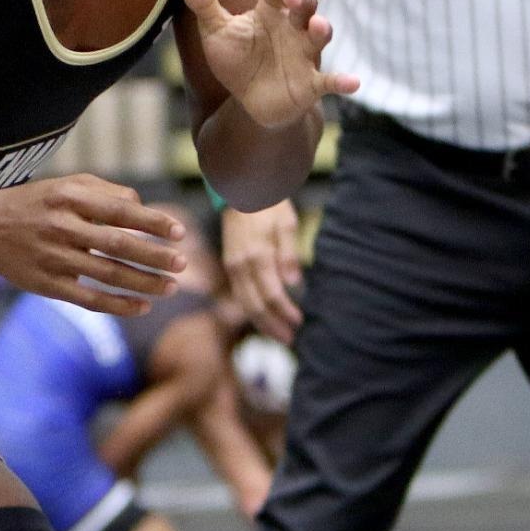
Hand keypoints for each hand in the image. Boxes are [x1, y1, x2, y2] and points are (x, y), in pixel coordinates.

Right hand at [0, 174, 187, 316]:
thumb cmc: (37, 203)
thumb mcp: (67, 185)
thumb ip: (106, 192)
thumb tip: (144, 209)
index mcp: (70, 198)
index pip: (120, 211)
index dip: (153, 222)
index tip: (179, 232)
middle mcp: (62, 228)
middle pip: (118, 245)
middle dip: (155, 256)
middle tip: (183, 264)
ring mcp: (54, 259)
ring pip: (107, 275)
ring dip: (143, 283)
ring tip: (170, 287)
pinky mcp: (47, 285)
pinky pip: (89, 299)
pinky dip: (118, 306)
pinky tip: (142, 307)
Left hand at [179, 0, 358, 128]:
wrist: (251, 102)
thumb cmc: (237, 60)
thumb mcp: (216, 32)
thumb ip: (204, 4)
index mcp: (271, 12)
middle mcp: (293, 28)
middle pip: (305, 5)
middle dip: (300, 0)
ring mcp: (304, 55)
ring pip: (320, 36)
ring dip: (321, 29)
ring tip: (317, 26)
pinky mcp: (311, 84)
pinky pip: (330, 81)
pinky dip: (344, 81)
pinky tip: (354, 82)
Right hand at [221, 200, 303, 341]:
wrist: (240, 190)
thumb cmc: (268, 205)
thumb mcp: (286, 223)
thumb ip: (288, 254)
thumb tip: (293, 283)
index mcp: (257, 255)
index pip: (272, 293)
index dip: (286, 311)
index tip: (299, 322)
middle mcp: (240, 265)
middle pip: (255, 305)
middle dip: (272, 325)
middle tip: (290, 340)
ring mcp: (232, 266)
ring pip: (244, 303)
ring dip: (261, 322)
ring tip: (278, 336)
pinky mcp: (229, 265)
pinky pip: (239, 294)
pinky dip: (251, 310)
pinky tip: (263, 317)